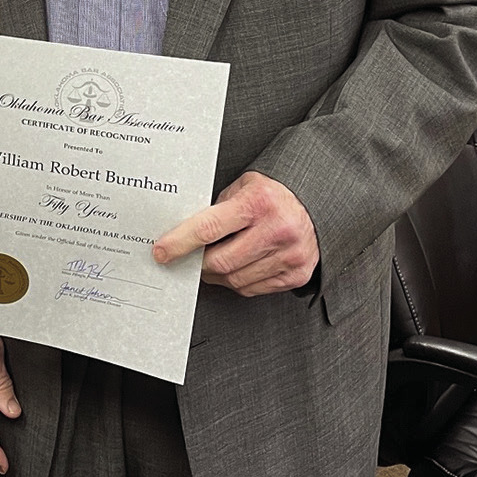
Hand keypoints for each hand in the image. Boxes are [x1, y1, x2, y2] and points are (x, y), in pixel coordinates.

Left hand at [152, 171, 318, 296]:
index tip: (161, 252)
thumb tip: (182, 232)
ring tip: (212, 262)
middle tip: (188, 258)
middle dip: (198, 263)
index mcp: (258, 203)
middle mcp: (277, 230)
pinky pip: (253, 289)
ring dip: (216, 275)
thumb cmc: (273, 194)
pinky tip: (236, 267)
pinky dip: (237, 281)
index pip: (208, 228)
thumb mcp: (243, 187)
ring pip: (235, 279)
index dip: (180, 243)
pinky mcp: (296, 274)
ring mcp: (289, 255)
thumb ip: (216, 209)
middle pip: (220, 261)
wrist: (316, 204)